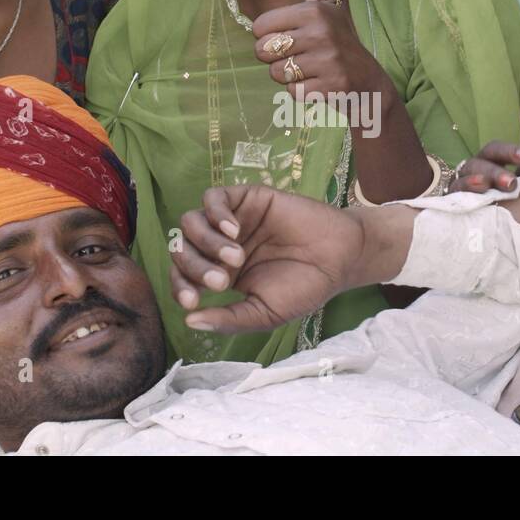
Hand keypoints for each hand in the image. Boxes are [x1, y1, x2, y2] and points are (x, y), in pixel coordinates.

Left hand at [169, 185, 365, 333]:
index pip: (182, 278)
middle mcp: (219, 246)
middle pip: (182, 249)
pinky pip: (214, 197)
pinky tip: (234, 230)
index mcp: (220, 274)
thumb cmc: (304, 288)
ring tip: (235, 256)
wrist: (340, 259)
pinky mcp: (247, 198)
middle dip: (194, 268)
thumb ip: (228, 318)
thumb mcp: (263, 312)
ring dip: (205, 241)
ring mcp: (231, 220)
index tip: (192, 302)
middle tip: (221, 281)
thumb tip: (189, 321)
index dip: (180, 288)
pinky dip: (216, 213)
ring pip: (191, 221)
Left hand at [251, 0, 389, 105]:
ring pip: (276, 74)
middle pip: (264, 51)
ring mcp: (326, 62)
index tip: (291, 37)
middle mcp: (321, 33)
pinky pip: (292, 93)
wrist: (367, 81)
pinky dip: (302, 92)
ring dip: (288, 76)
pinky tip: (319, 83)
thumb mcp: (330, 3)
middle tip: (301, 55)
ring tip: (310, 69)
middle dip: (276, 58)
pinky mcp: (328, 88)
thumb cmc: (339, 38)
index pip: (260, 28)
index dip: (269, 37)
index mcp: (314, 10)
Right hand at [449, 140, 519, 193]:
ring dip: (476, 180)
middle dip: (495, 171)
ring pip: (465, 176)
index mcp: (491, 161)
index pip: (497, 150)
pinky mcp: (455, 200)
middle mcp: (474, 169)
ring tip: (486, 185)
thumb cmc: (509, 198)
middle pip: (480, 162)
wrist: (492, 224)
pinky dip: (464, 192)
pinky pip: (456, 194)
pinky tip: (474, 197)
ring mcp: (461, 183)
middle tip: (511, 182)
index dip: (510, 151)